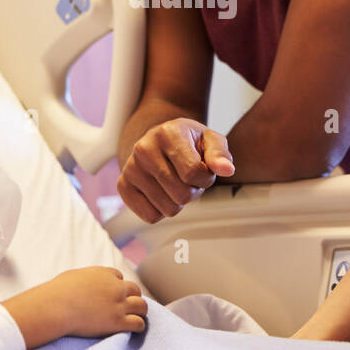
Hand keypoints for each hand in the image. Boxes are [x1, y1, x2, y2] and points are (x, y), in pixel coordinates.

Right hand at [48, 267, 147, 337]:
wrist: (55, 307)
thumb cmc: (57, 293)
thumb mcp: (72, 276)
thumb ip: (84, 278)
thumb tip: (81, 283)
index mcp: (104, 274)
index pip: (119, 277)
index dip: (117, 286)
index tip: (113, 294)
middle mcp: (115, 287)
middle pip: (135, 290)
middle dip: (133, 297)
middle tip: (129, 306)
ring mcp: (118, 304)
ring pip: (142, 306)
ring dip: (140, 311)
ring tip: (137, 317)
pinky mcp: (118, 322)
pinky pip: (138, 323)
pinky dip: (139, 325)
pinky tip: (134, 329)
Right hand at [117, 117, 234, 222]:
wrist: (161, 140)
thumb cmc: (189, 142)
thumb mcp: (210, 140)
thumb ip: (220, 154)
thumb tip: (227, 169)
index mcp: (167, 133)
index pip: (193, 173)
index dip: (205, 179)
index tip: (203, 170)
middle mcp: (144, 148)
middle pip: (181, 195)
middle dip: (192, 191)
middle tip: (188, 178)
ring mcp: (130, 168)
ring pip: (168, 209)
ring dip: (178, 202)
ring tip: (175, 182)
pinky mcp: (123, 186)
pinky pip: (150, 216)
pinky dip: (162, 210)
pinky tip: (162, 192)